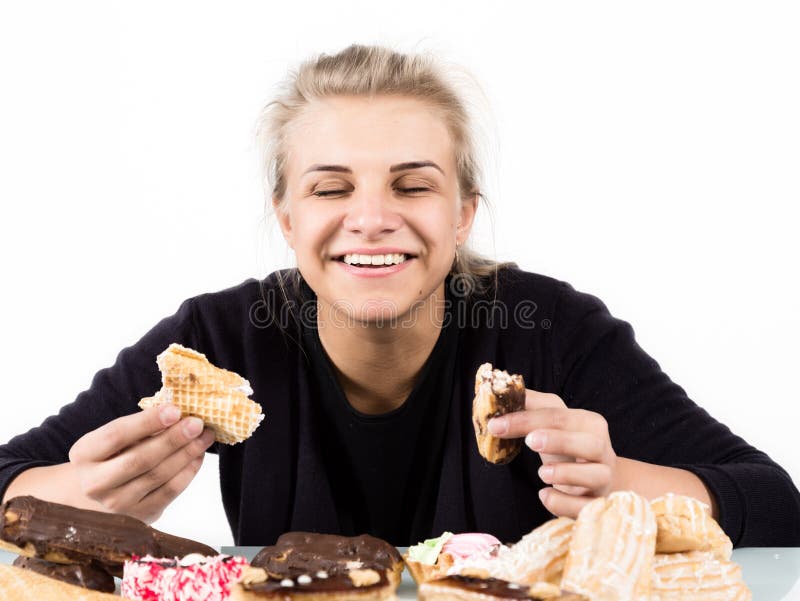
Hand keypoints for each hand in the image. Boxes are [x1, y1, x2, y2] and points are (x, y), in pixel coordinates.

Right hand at [68, 405, 214, 522]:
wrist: (96, 496)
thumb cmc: (110, 457)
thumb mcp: (113, 439)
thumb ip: (139, 427)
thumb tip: (178, 414)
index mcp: (84, 454)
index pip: (116, 435)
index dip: (147, 422)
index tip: (174, 410)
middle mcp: (95, 484)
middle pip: (140, 459)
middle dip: (174, 439)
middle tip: (197, 423)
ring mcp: (116, 505)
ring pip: (159, 476)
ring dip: (187, 453)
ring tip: (205, 436)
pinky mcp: (139, 517)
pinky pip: (170, 491)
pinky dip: (188, 471)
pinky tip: (198, 455)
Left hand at [488, 390, 616, 517]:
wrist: (594, 481)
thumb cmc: (567, 447)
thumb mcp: (552, 422)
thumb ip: (530, 405)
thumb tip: (500, 390)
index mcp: (590, 424)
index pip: (560, 417)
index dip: (526, 419)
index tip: (495, 425)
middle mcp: (603, 451)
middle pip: (590, 443)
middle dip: (559, 441)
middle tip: (529, 442)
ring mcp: (603, 480)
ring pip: (597, 475)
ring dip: (567, 473)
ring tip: (542, 473)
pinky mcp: (598, 504)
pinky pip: (585, 507)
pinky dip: (563, 503)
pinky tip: (544, 495)